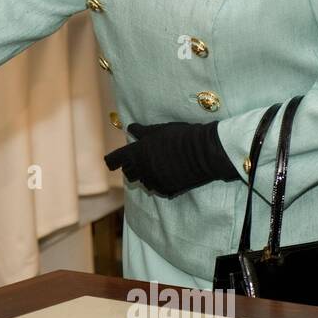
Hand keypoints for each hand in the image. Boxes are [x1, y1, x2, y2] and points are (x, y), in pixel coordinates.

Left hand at [104, 121, 237, 196]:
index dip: (113, 160)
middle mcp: (141, 169)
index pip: (114, 160)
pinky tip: (169, 174)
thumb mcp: (159, 130)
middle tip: (140, 160)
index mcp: (136, 153)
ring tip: (158, 165)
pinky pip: (157, 188)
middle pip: (128, 173)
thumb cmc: (180, 136)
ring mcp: (154, 181)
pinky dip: (160, 182)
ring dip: (146, 175)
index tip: (113, 161)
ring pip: (142, 181)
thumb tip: (130, 128)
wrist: (204, 151)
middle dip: (131, 167)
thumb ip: (141, 132)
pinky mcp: (166, 189)